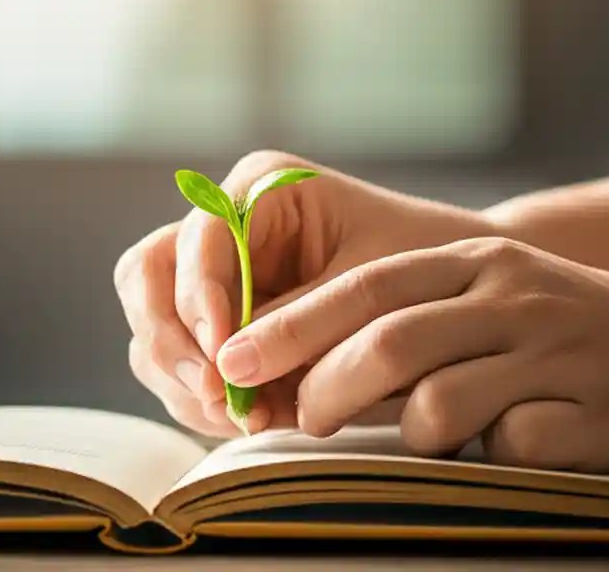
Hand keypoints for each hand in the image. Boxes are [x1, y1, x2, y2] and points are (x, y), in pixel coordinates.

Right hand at [114, 151, 497, 436]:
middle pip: (146, 275)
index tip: (225, 363)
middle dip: (172, 342)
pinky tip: (247, 420)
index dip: (200, 300)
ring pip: (150, 324)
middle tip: (217, 396)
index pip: (197, 238)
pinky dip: (199, 398)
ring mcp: (212, 277)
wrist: (463, 294)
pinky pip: (174, 363)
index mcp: (260, 188)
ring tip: (242, 418)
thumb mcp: (370, 287)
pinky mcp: (216, 325)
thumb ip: (298, 320)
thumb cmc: (429, 272)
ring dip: (183, 379)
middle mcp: (222, 224)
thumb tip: (228, 369)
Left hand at [220, 236, 608, 471]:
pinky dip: (489, 457)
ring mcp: (559, 353)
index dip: (290, 326)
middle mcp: (514, 297)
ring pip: (440, 404)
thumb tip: (293, 370)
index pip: (365, 290)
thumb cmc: (557, 332)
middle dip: (324, 388)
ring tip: (427, 435)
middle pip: (390, 343)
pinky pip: (507, 449)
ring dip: (409, 433)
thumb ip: (404, 318)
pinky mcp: (596, 415)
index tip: (232, 361)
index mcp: (476, 262)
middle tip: (295, 420)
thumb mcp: (486, 298)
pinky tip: (514, 440)